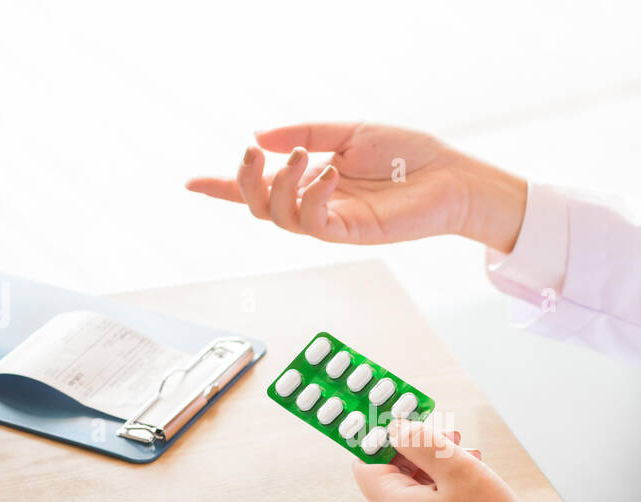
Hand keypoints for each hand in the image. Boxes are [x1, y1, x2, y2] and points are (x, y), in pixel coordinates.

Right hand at [186, 122, 527, 252]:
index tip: (191, 184)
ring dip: (280, 185)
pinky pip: (314, 222)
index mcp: (311, 178)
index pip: (261, 186)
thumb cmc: (408, 154)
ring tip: (302, 158)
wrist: (449, 175)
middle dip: (243, 181)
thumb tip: (262, 136)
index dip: (224, 187)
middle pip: (259, 207)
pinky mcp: (350, 232)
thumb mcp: (347, 130)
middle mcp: (316, 202)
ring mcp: (331, 220)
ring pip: (279, 218)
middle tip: (250, 154)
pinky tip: (330, 175)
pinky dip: (313, 196)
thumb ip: (304, 132)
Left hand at [353, 419, 578, 501]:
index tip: (404, 421)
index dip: (381, 439)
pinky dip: (446, 492)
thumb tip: (394, 428)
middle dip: (420, 451)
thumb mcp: (459, 471)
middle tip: (450, 435)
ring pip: (415, 494)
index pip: (366, 466)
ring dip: (438, 469)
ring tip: (471, 457)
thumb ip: (421, 443)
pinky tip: (474, 483)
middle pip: (393, 478)